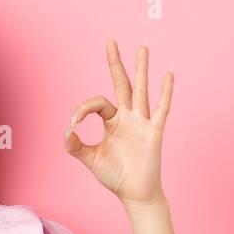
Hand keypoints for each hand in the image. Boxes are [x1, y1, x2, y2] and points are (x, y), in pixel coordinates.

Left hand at [64, 38, 173, 207]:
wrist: (135, 193)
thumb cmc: (115, 176)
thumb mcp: (90, 159)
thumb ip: (76, 145)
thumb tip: (65, 132)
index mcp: (112, 121)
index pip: (97, 103)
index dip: (82, 110)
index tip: (72, 124)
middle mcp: (128, 117)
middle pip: (121, 83)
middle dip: (115, 62)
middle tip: (110, 39)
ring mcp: (142, 122)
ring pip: (141, 90)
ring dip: (141, 68)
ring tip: (142, 47)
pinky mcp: (154, 131)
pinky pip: (162, 108)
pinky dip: (166, 92)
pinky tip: (168, 74)